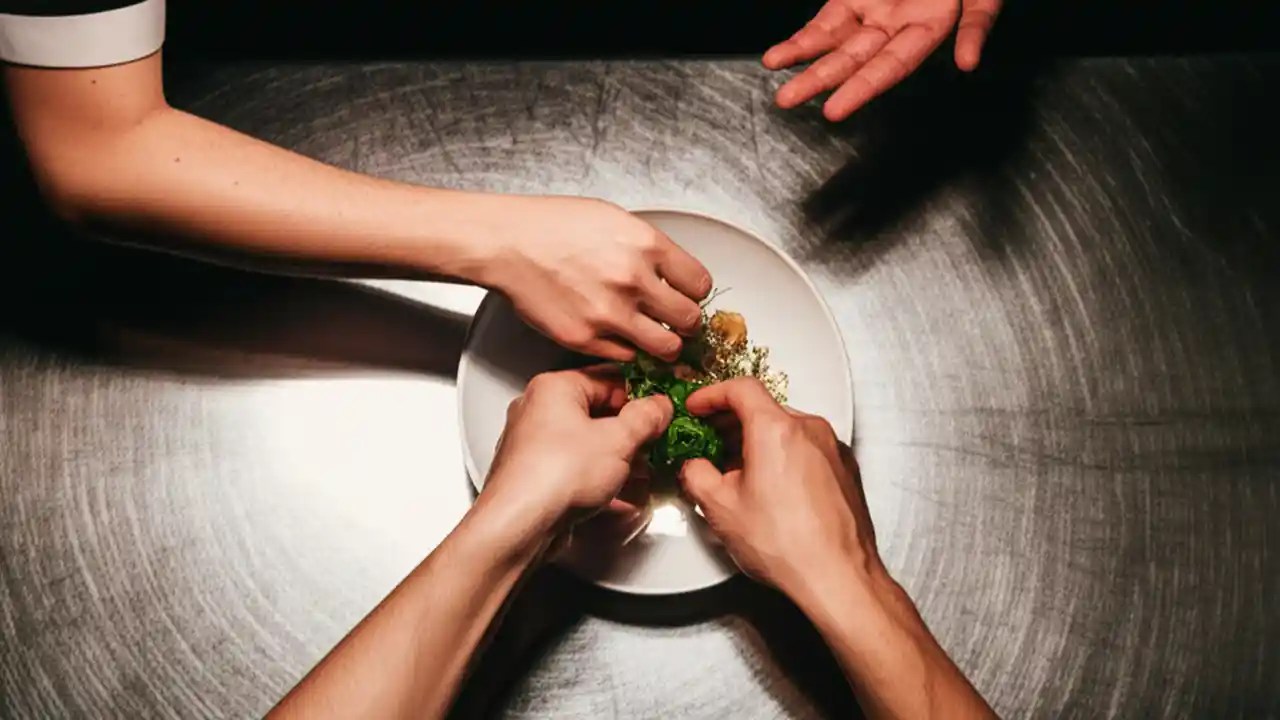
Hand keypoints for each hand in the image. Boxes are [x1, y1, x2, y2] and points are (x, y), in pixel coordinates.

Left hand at [481, 367, 673, 532]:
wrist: (520, 526)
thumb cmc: (557, 475)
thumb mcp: (619, 440)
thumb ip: (645, 418)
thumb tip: (658, 407)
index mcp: (554, 388)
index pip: (608, 378)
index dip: (641, 395)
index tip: (662, 409)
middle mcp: (538, 411)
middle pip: (598, 413)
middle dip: (631, 434)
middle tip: (655, 444)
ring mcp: (534, 445)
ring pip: (588, 445)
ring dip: (620, 460)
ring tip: (643, 475)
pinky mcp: (536, 476)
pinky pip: (576, 469)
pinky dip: (600, 479)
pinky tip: (621, 497)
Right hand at [483, 196, 712, 361]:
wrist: (508, 243)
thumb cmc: (553, 226)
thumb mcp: (614, 220)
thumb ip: (648, 248)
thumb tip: (672, 272)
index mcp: (646, 245)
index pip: (700, 284)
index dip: (695, 293)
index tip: (688, 296)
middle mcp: (633, 281)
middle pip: (689, 320)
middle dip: (686, 323)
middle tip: (676, 322)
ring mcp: (610, 314)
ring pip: (665, 348)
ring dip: (664, 345)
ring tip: (653, 336)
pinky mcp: (587, 339)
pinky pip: (627, 357)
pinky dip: (628, 350)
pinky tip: (618, 335)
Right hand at [677, 378, 879, 593]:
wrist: (839, 577)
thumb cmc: (785, 544)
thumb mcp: (720, 508)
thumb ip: (696, 475)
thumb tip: (694, 467)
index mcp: (776, 429)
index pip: (740, 388)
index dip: (711, 394)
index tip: (696, 407)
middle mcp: (809, 430)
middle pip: (764, 408)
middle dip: (731, 421)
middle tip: (708, 440)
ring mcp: (832, 448)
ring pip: (787, 429)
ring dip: (758, 440)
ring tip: (737, 469)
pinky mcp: (846, 469)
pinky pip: (808, 448)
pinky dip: (784, 455)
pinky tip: (771, 486)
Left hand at [765, 0, 1002, 120]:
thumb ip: (978, 21)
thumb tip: (968, 64)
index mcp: (930, 26)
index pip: (890, 66)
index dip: (862, 88)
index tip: (833, 110)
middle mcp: (896, 23)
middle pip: (853, 59)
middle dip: (819, 79)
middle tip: (786, 100)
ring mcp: (874, 7)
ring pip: (833, 39)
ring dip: (803, 55)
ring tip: (773, 67)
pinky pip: (828, 19)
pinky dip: (806, 37)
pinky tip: (782, 54)